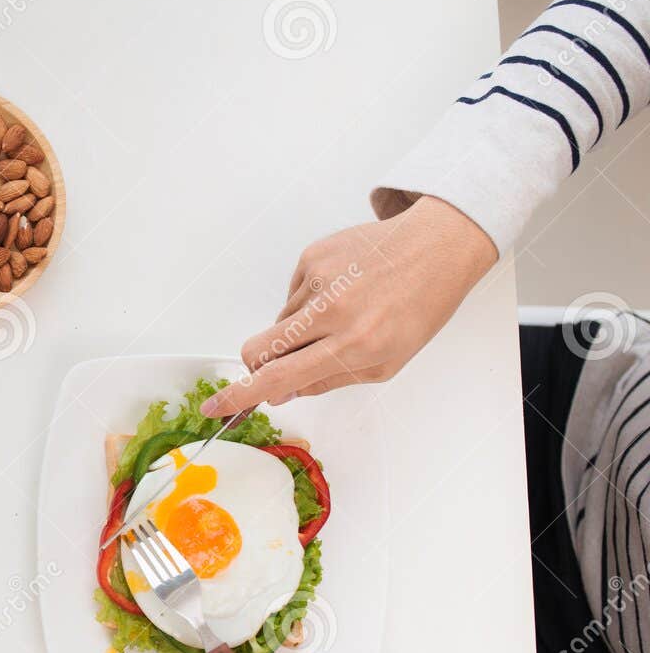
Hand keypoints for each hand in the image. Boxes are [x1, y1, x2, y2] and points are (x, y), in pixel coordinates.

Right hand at [201, 196, 496, 416]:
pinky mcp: (313, 256)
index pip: (280, 377)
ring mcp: (319, 280)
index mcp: (355, 345)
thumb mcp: (386, 362)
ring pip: (280, 322)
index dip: (239, 396)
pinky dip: (308, 300)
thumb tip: (280, 391)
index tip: (213, 407)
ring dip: (299, 328)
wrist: (438, 246)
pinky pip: (291, 293)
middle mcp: (333, 311)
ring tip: (342, 313)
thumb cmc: (418, 308)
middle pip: (259, 349)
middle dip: (258, 364)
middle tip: (280, 363)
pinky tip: (342, 289)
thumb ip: (328, 379)